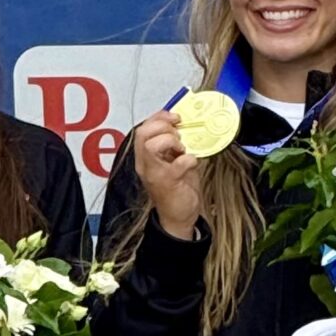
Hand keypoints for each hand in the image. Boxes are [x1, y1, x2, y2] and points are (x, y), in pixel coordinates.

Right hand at [133, 111, 202, 240]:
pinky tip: (192, 163)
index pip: (143, 128)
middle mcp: (145, 164)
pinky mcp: (167, 182)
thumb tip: (185, 127)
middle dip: (163, 126)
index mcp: (144, 157)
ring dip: (171, 141)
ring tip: (181, 149)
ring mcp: (154, 173)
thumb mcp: (173, 162)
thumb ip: (174, 146)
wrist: (179, 218)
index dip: (159, 117)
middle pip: (143, 133)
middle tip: (178, 135)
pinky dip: (189, 159)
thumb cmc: (176, 190)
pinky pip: (177, 163)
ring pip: (151, 145)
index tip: (175, 118)